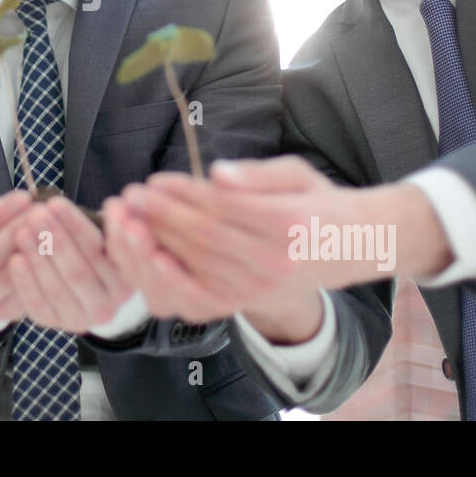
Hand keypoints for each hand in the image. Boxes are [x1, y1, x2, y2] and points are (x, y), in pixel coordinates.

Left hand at [6, 196, 133, 332]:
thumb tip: (106, 206)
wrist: (88, 288)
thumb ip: (108, 225)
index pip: (99, 250)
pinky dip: (25, 282)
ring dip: (37, 257)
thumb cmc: (95, 251)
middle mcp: (109, 306)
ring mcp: (81, 319)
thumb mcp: (107, 238)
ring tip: (22, 230)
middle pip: (77, 271)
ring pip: (56, 288)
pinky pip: (38, 305)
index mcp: (126, 280)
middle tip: (35, 214)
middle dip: (54, 239)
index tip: (55, 202)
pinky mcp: (56, 323)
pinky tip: (15, 259)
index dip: (76, 225)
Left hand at [107, 192, 322, 340]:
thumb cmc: (313, 203)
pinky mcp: (246, 304)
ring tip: (130, 222)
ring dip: (158, 244)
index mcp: (286, 222)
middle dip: (161, 215)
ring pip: (197, 268)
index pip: (222, 207)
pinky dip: (172, 281)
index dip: (182, 193)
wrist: (344, 248)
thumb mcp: (296, 174)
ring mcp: (259, 288)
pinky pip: (201, 298)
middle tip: (131, 196)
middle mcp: (274, 261)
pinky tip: (151, 260)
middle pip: (204, 238)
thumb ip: (256, 174)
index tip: (154, 180)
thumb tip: (216, 173)